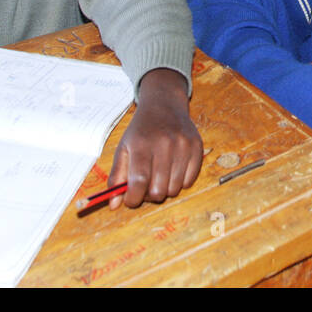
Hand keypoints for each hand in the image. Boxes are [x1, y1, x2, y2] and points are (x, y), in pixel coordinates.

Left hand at [106, 69, 201, 207]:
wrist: (164, 106)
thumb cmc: (141, 131)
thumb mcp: (123, 149)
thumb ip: (117, 177)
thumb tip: (113, 205)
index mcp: (141, 144)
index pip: (138, 181)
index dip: (133, 198)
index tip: (130, 199)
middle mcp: (164, 144)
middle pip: (158, 190)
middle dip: (149, 195)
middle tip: (145, 186)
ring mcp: (183, 145)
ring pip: (174, 189)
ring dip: (164, 189)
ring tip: (158, 176)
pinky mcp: (197, 147)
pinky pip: (189, 181)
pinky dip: (180, 182)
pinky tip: (172, 170)